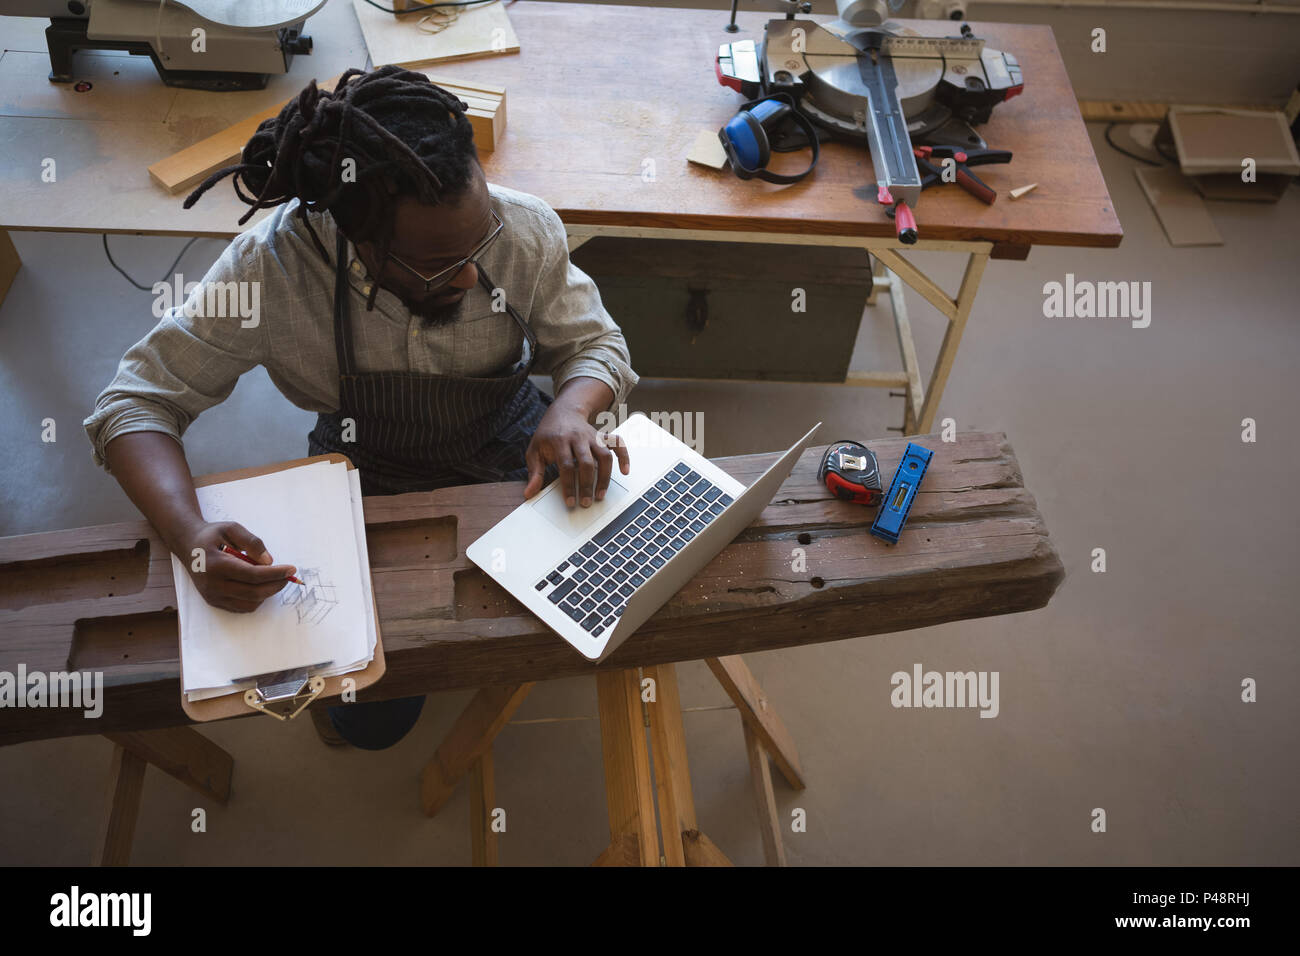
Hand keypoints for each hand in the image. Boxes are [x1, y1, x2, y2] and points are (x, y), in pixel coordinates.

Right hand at [180, 521, 297, 612]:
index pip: (253, 575)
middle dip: (276, 585)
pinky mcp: (214, 602)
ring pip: (249, 603)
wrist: (188, 545)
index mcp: (216, 565)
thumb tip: (269, 561)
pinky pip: (242, 607)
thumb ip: (252, 542)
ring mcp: (213, 596)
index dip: (275, 574)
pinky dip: (256, 599)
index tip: (292, 569)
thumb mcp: (232, 528)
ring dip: (267, 593)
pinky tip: (260, 585)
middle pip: (253, 593)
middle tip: (288, 576)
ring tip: (274, 579)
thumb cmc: (212, 535)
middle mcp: (213, 584)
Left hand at [524, 402, 629, 507]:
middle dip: (587, 485)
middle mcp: (578, 437)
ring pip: (604, 456)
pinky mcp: (603, 436)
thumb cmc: (548, 434)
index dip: (569, 485)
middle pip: (587, 463)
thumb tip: (529, 493)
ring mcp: (593, 436)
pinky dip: (624, 456)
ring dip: (605, 477)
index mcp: (560, 440)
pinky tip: (625, 471)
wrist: (563, 411)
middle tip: (586, 502)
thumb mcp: (535, 450)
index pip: (566, 465)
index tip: (570, 502)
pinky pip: (618, 443)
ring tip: (601, 495)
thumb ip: (534, 472)